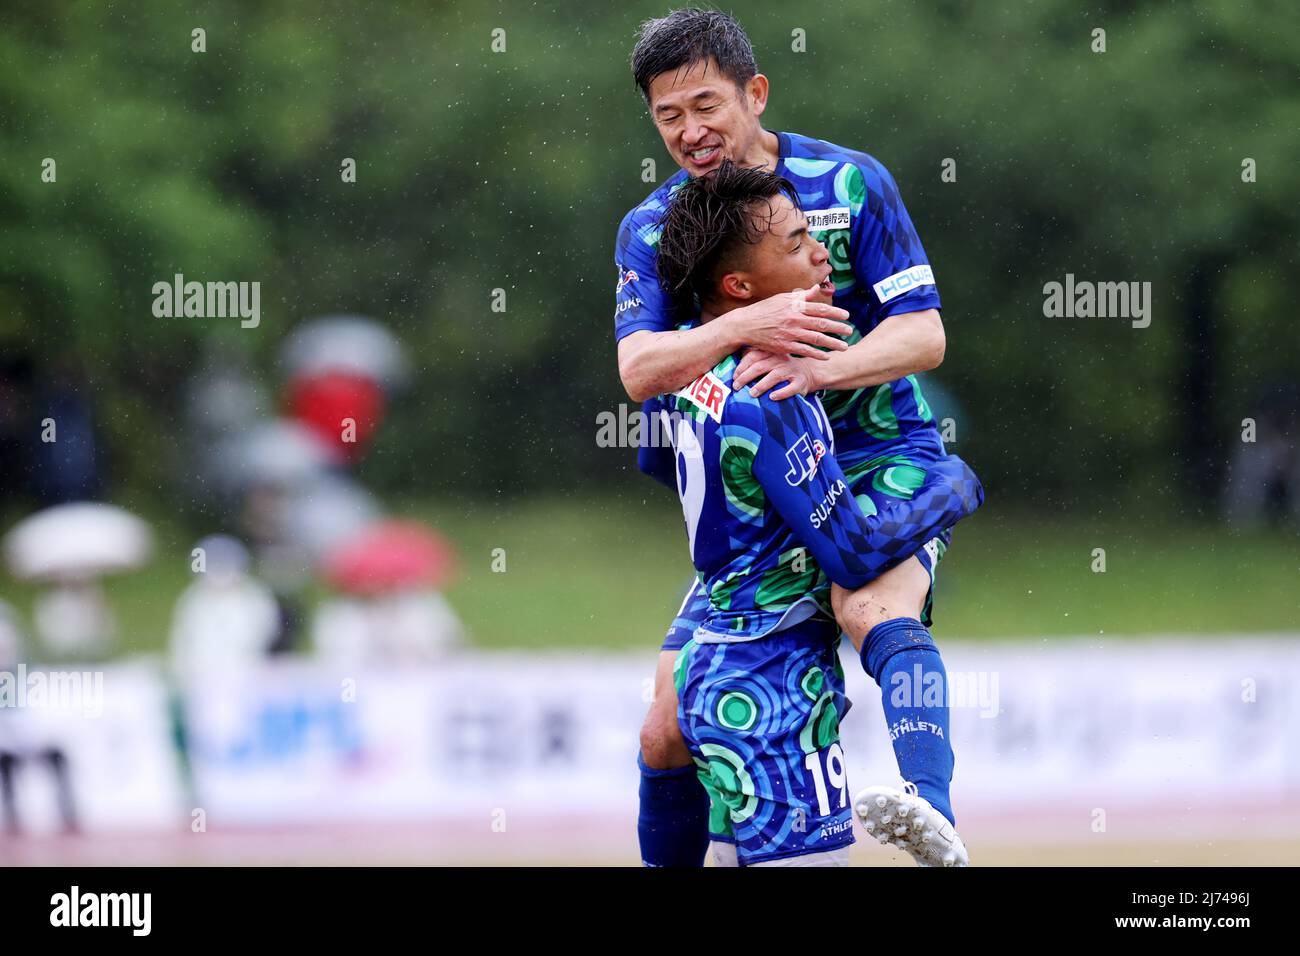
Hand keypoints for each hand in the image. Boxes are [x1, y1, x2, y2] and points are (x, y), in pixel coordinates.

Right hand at [724, 283, 851, 358]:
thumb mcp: (782, 298)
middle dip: (838, 328)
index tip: (847, 315)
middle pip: (821, 324)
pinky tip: (826, 356)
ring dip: (832, 343)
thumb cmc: (764, 310)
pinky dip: (816, 354)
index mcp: (795, 306)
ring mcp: (790, 334)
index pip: (820, 308)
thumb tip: (817, 288)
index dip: (835, 312)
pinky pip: (804, 351)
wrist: (745, 325)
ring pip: (816, 339)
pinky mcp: (784, 346)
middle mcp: (794, 320)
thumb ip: (801, 296)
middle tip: (850, 331)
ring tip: (844, 347)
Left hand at [734, 348, 821, 399]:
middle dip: (746, 376)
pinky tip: (772, 397)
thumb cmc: (781, 367)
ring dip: (761, 385)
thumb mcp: (769, 359)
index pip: (754, 356)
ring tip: (752, 393)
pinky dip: (782, 393)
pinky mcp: (800, 382)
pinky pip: (791, 388)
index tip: (733, 376)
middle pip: (761, 366)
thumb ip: (753, 359)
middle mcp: (780, 360)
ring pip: (775, 376)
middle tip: (736, 386)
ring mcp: (791, 371)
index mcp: (771, 353)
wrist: (808, 372)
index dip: (742, 366)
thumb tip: (730, 365)